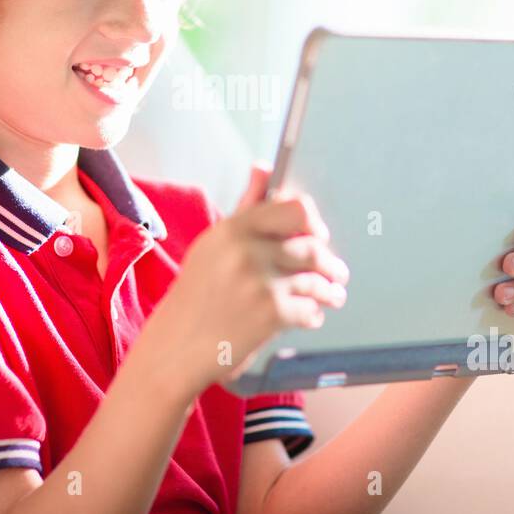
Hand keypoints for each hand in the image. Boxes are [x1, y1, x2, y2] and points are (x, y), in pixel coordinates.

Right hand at [139, 163, 349, 394]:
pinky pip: (309, 310)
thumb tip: (263, 168)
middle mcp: (247, 250)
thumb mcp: (214, 245)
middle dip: (330, 264)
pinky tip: (311, 317)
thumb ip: (246, 208)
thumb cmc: (197, 294)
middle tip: (337, 272)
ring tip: (332, 296)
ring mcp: (260, 282)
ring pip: (316, 280)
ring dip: (329, 291)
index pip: (294, 208)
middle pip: (314, 246)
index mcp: (234, 228)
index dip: (313, 222)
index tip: (319, 234)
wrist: (176, 346)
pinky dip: (314, 316)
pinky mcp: (271, 313)